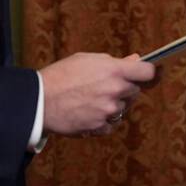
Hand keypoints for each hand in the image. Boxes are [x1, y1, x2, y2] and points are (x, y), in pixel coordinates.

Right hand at [39, 52, 155, 136]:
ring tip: (90, 99)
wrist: (39, 101)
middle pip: (135, 91)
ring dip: (112, 105)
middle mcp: (115, 91)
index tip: (144, 73)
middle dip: (124, 89)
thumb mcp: (86, 59)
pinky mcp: (100, 126)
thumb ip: (113, 61)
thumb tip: (134, 60)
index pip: (147, 72)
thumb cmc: (60, 76)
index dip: (147, 72)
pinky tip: (87, 112)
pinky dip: (102, 120)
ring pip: (122, 108)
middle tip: (104, 86)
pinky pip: (110, 124)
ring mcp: (109, 110)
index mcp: (114, 71)